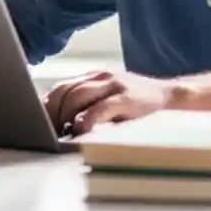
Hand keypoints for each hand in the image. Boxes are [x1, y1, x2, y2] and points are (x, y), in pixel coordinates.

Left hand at [44, 71, 179, 135]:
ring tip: (60, 134)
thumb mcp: (111, 99)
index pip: (62, 87)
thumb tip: (60, 123)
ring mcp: (115, 85)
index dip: (46, 105)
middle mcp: (102, 77)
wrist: (173, 97)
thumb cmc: (139, 105)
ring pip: (77, 96)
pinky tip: (81, 131)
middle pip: (64, 91)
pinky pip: (99, 108)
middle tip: (47, 132)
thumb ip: (89, 104)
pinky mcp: (127, 98)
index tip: (37, 121)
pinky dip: (86, 120)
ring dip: (64, 117)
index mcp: (95, 77)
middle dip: (51, 113)